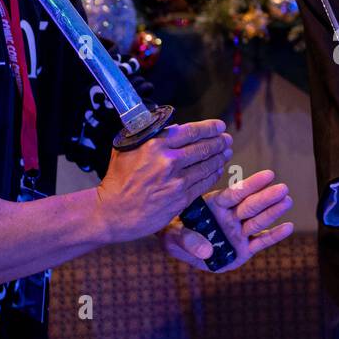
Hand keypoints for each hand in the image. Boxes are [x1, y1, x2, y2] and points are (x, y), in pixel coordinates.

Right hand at [94, 118, 230, 243]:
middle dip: (218, 142)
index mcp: (154, 145)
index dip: (209, 128)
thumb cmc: (117, 179)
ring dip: (219, 158)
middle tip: (226, 140)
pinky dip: (213, 175)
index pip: (190, 131)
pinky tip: (217, 170)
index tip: (219, 126)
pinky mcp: (180, 199)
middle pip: (202, 148)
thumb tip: (168, 126)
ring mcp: (176, 181)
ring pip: (206, 166)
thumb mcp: (126, 149)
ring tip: (226, 152)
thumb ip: (147, 136)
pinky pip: (203, 183)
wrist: (111, 212)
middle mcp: (168, 161)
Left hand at [160, 168, 294, 271]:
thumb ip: (189, 240)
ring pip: (258, 221)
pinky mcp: (244, 249)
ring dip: (273, 212)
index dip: (251, 185)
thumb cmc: (176, 234)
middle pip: (250, 206)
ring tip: (287, 201)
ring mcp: (239, 232)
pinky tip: (288, 227)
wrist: (180, 247)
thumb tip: (207, 250)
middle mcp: (230, 217)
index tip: (268, 175)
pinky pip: (261, 242)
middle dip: (266, 198)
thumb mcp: (175, 236)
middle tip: (283, 188)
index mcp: (215, 206)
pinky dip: (274, 236)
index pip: (235, 194)